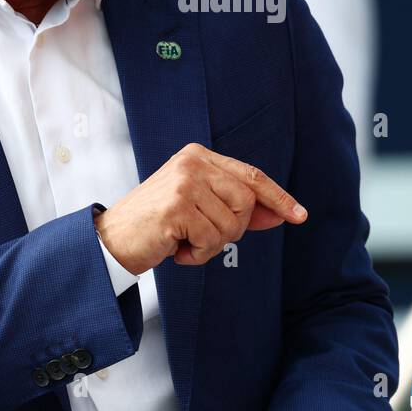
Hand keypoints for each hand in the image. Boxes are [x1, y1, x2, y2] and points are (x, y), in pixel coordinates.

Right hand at [95, 143, 305, 274]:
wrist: (112, 240)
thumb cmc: (157, 225)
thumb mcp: (200, 210)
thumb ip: (235, 208)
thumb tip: (280, 214)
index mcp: (198, 156)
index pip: (250, 175)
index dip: (278, 197)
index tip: (299, 215)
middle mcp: (192, 162)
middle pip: (247, 202)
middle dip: (233, 229)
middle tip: (201, 237)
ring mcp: (184, 183)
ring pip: (231, 225)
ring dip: (211, 245)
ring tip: (184, 241)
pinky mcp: (176, 207)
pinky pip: (211, 240)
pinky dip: (197, 255)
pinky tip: (175, 250)